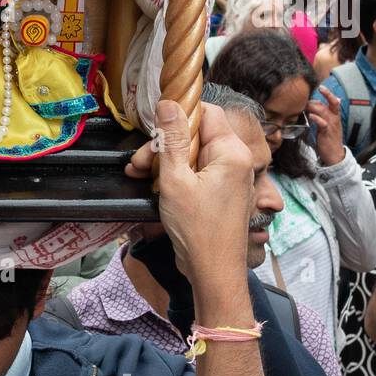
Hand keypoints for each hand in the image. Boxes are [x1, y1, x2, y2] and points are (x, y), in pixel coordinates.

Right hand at [125, 100, 253, 287]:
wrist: (213, 271)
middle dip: (164, 145)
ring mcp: (229, 178)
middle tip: (139, 162)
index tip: (153, 130)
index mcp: (231, 152)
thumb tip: (168, 104)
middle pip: (196, 135)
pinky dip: (176, 176)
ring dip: (166, 162)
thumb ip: (171, 139)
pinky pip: (197, 172)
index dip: (178, 116)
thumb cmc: (198, 229)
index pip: (206, 112)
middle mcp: (236, 161)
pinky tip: (154, 186)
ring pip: (194, 154)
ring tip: (140, 175)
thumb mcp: (176, 180)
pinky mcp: (221, 192)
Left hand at [307, 86, 346, 165]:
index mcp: (335, 116)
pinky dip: (317, 119)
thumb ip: (324, 115)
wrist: (334, 154)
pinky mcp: (326, 133)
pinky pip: (323, 124)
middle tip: (311, 94)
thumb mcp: (328, 125)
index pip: (334, 102)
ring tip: (306, 104)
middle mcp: (335, 119)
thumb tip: (318, 107)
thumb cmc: (329, 139)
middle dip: (324, 95)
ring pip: (325, 112)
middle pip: (332, 103)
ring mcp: (331, 126)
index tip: (321, 87)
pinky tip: (311, 116)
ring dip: (315, 106)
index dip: (328, 94)